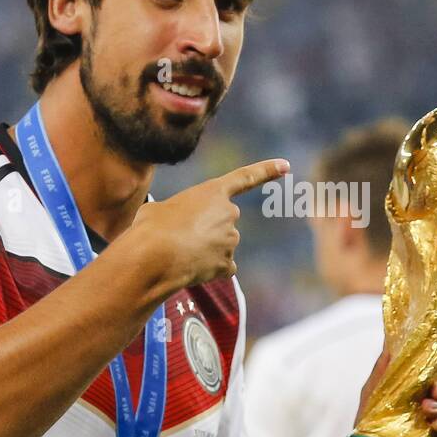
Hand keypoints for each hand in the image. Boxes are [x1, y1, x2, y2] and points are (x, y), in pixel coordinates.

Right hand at [128, 158, 288, 288]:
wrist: (155, 257)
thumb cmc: (150, 228)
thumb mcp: (157, 209)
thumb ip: (174, 213)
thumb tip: (171, 227)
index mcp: (212, 191)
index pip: (245, 177)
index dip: (267, 170)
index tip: (286, 166)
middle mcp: (229, 213)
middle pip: (222, 223)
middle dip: (205, 232)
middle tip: (177, 238)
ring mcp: (231, 239)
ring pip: (219, 247)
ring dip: (203, 251)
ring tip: (178, 253)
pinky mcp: (228, 263)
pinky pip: (221, 267)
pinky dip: (208, 270)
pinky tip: (190, 269)